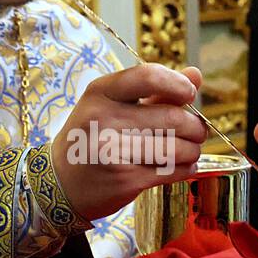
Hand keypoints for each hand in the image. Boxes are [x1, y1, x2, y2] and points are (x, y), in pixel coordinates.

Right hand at [51, 64, 206, 220]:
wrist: (61, 183)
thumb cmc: (91, 137)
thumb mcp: (111, 105)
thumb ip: (155, 90)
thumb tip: (196, 75)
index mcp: (100, 93)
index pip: (148, 76)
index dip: (178, 84)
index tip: (188, 94)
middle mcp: (103, 119)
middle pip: (172, 117)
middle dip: (194, 126)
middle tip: (196, 131)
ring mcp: (113, 151)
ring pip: (177, 148)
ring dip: (192, 150)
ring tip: (189, 150)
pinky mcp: (125, 180)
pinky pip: (172, 171)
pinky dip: (186, 168)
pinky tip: (182, 166)